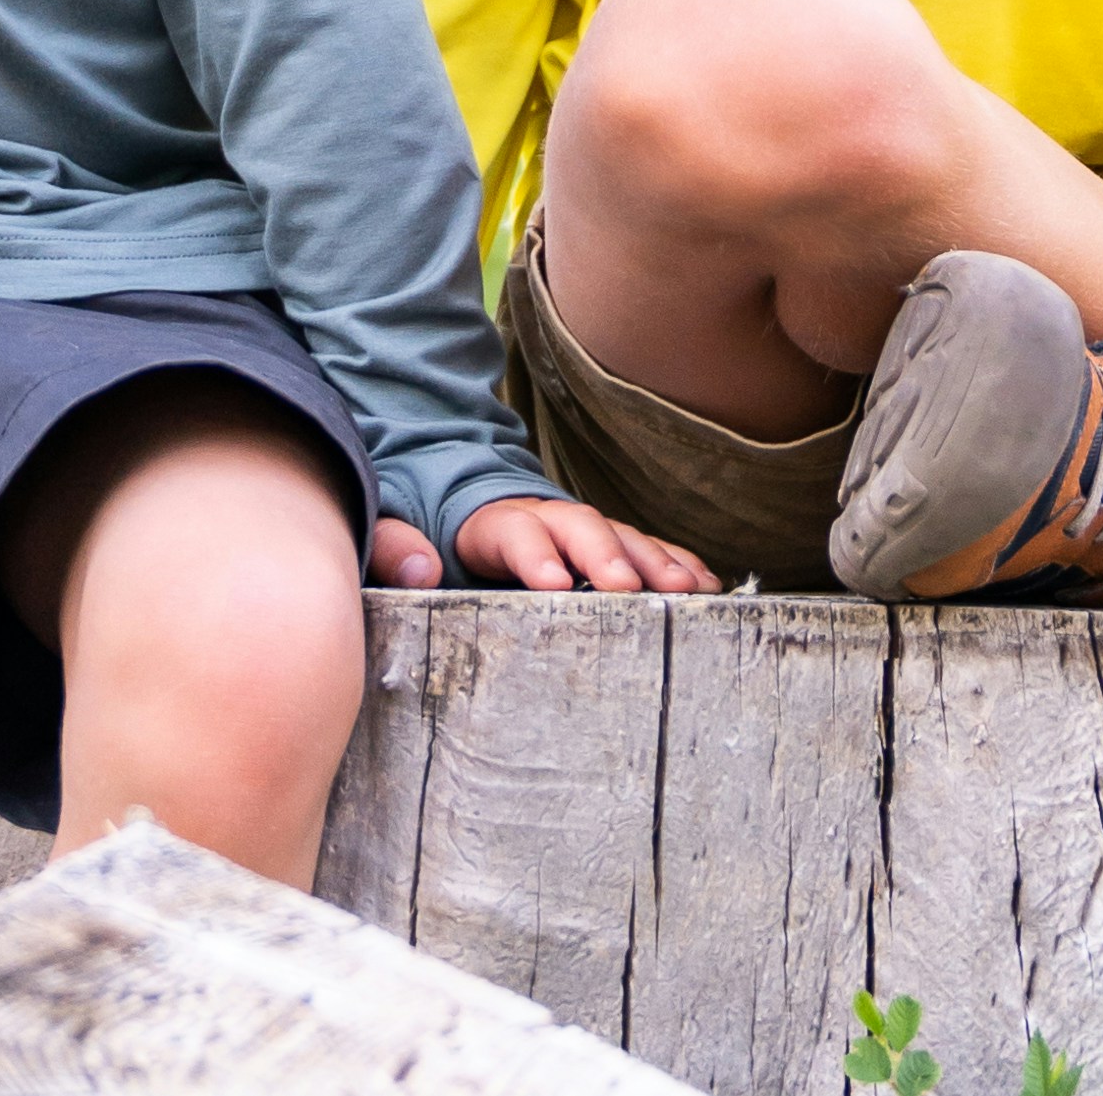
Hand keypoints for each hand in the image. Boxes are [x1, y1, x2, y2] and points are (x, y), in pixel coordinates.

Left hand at [367, 500, 716, 592]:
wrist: (455, 511)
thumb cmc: (426, 540)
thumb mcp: (397, 534)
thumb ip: (396, 547)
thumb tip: (421, 566)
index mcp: (491, 523)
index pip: (514, 532)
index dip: (534, 553)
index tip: (552, 583)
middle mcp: (546, 519)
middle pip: (579, 527)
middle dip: (604, 555)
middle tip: (625, 588)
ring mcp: (582, 533)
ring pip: (623, 538)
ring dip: (655, 562)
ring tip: (685, 592)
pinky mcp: (607, 551)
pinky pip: (649, 552)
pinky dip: (678, 566)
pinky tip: (706, 590)